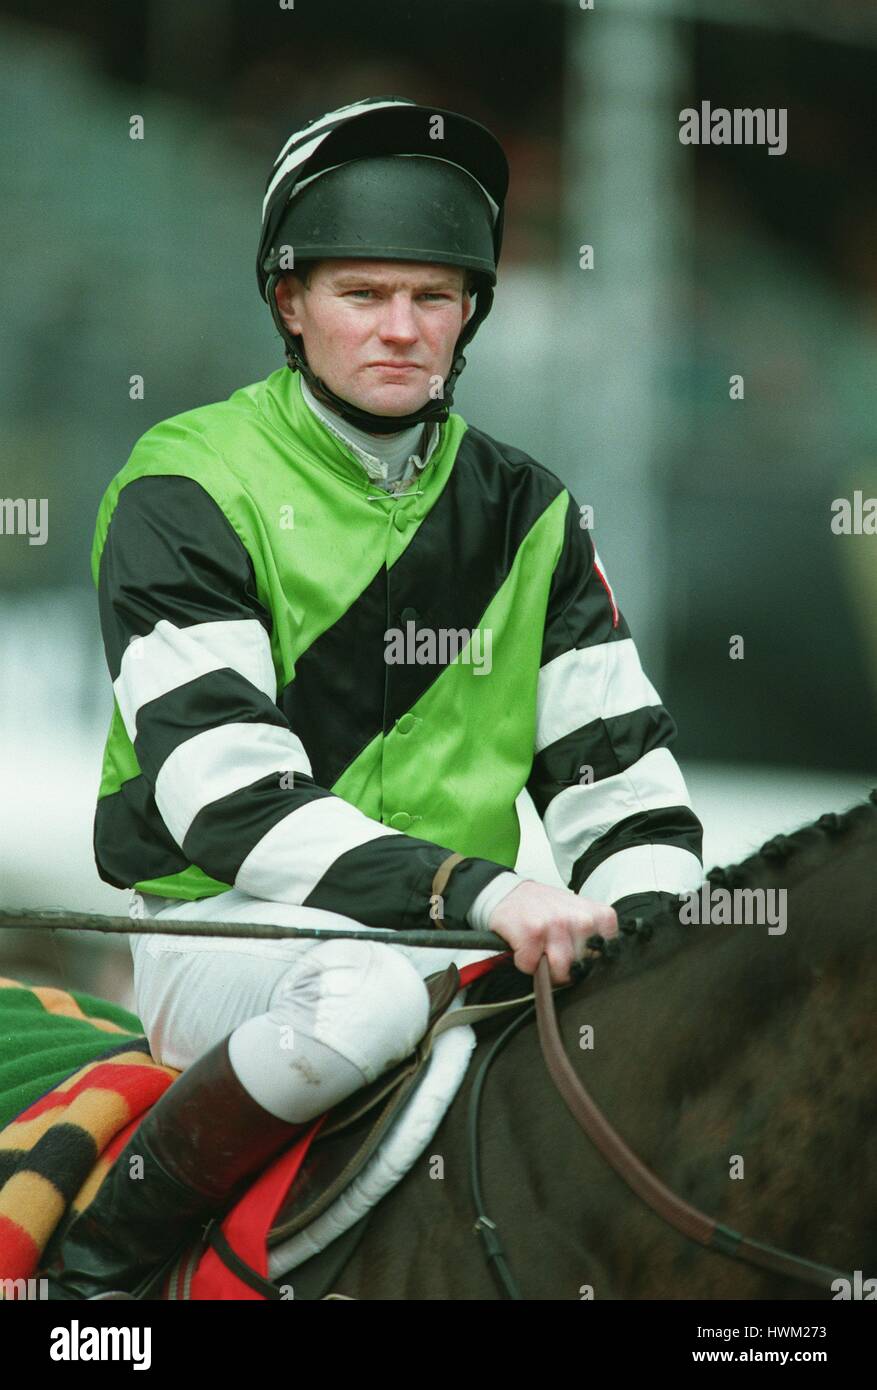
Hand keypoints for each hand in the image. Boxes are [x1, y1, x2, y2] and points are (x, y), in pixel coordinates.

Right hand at [487, 880, 618, 985]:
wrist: (510, 893)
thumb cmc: (548, 909)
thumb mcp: (581, 915)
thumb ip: (595, 939)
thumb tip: (601, 975)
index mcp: (600, 916)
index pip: (608, 959)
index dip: (589, 962)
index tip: (577, 952)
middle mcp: (582, 919)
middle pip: (583, 969)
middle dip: (566, 967)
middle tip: (554, 948)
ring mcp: (557, 925)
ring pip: (560, 972)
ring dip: (545, 967)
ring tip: (539, 949)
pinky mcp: (533, 933)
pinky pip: (533, 967)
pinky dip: (524, 962)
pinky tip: (525, 945)